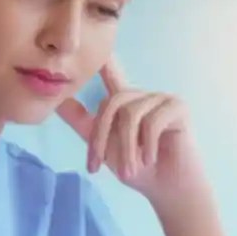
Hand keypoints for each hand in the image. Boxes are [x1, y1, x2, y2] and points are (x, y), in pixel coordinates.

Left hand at [56, 55, 210, 209]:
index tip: (92, 44)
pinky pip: (152, 121)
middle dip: (101, 137)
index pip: (112, 74)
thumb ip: (83, 123)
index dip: (101, 59)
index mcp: (127, 102)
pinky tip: (149, 160)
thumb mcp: (104, 147)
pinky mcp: (178, 108)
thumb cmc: (139, 170)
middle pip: (112, 103)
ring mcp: (163, 99)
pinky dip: (146, 145)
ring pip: (130, 114)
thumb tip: (57, 101)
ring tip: (130, 170)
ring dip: (126, 148)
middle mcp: (144, 95)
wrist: (169, 191)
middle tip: (100, 167)